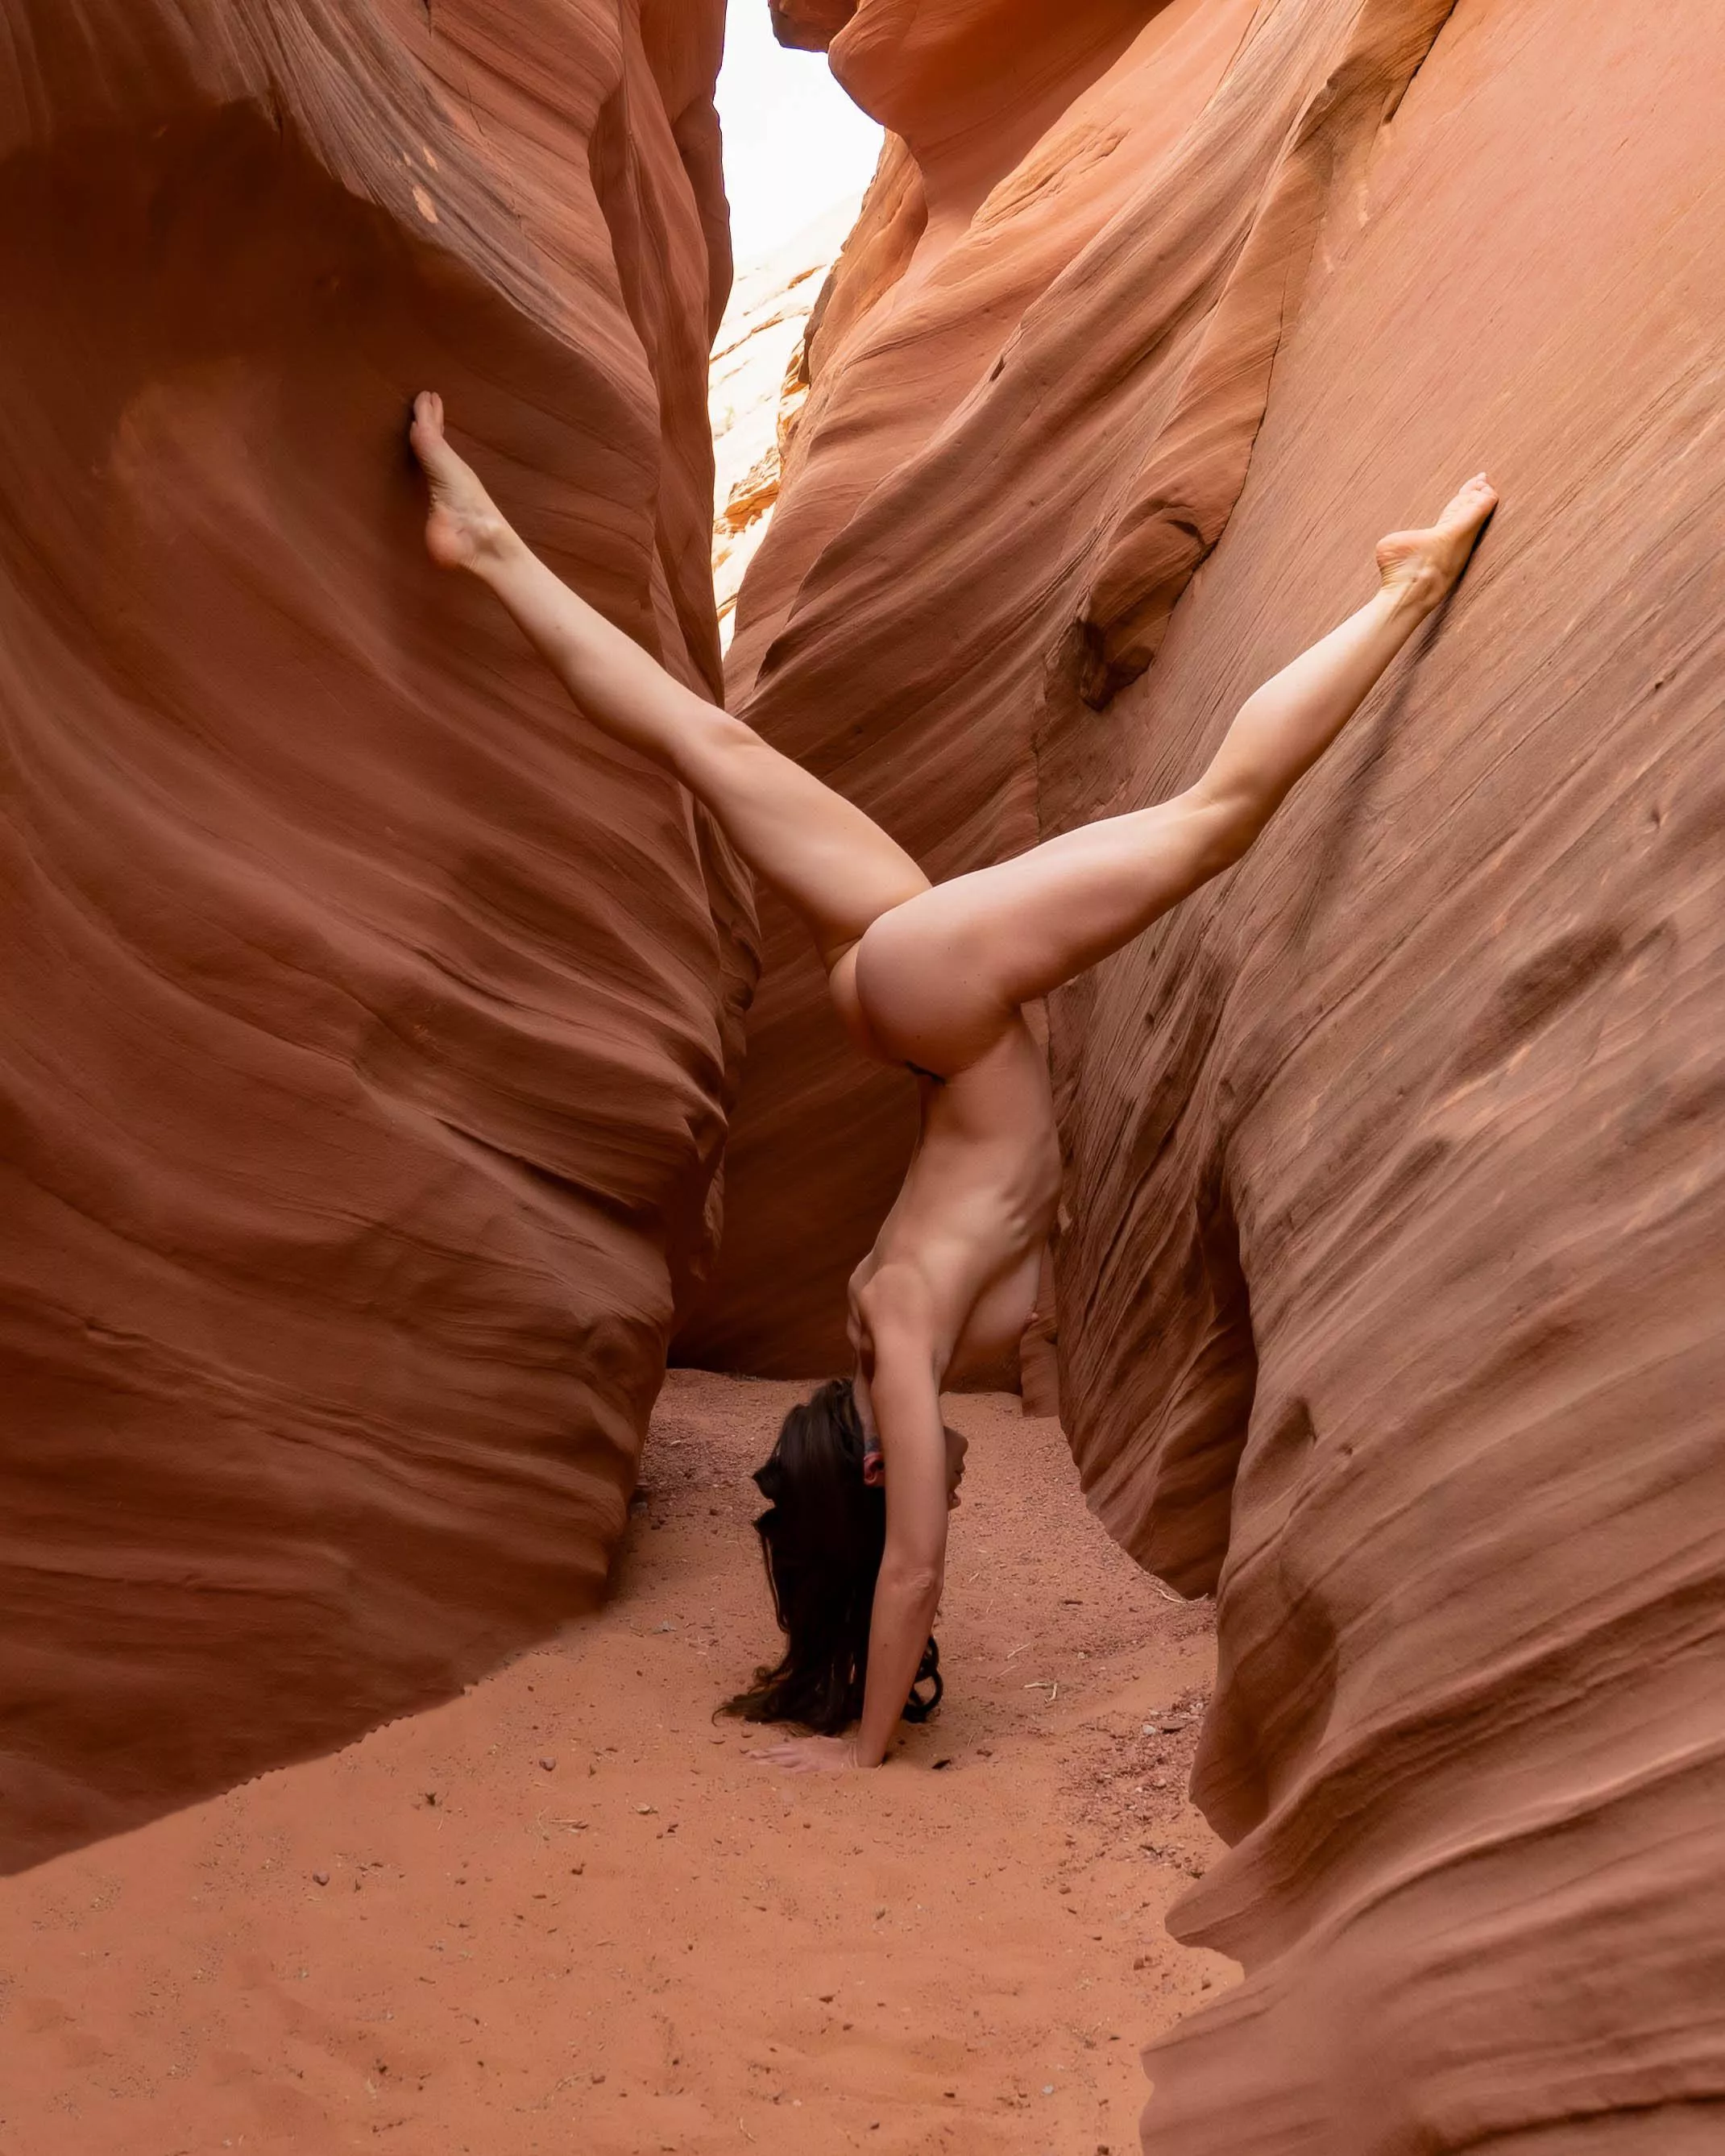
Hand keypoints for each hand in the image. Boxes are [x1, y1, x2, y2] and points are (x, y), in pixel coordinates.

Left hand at [748, 1734, 873, 1773]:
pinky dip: (783, 1773)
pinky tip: (773, 1776)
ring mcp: (806, 1759)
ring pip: (781, 1761)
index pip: (781, 1748)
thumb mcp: (824, 1743)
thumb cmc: (843, 1751)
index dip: (767, 1751)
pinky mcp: (813, 1768)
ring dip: (766, 1763)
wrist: (856, 1754)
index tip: (753, 1753)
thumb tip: (802, 1746)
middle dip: (761, 1756)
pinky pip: (794, 1772)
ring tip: (752, 1765)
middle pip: (777, 1754)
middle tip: (746, 1757)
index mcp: (805, 1745)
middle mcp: (803, 1750)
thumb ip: (811, 1746)